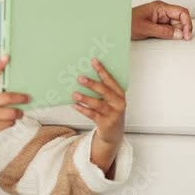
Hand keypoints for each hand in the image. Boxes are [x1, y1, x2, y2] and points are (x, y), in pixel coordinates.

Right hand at [0, 55, 28, 149]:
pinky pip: (9, 123)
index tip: (6, 57)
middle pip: (8, 97)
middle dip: (21, 98)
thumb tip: (8, 96)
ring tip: (19, 113)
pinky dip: (11, 122)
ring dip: (18, 113)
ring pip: (12, 112)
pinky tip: (7, 122)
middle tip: (28, 98)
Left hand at [72, 58, 126, 176]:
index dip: (102, 70)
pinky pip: (93, 115)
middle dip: (92, 84)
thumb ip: (101, 90)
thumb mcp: (109, 100)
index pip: (110, 80)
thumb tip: (83, 76)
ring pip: (98, 104)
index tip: (94, 61)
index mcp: (119, 94)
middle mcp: (119, 103)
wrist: (114, 133)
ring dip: (85, 99)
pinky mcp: (106, 123)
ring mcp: (113, 114)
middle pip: (105, 91)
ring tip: (74, 94)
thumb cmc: (109, 111)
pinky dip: (83, 110)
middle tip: (80, 78)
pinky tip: (75, 105)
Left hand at [131, 0, 192, 40]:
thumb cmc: (127, 23)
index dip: (187, 23)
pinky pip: (169, 28)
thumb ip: (164, 32)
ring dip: (177, 32)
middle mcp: (161, 11)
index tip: (186, 34)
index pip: (181, 12)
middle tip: (182, 39)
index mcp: (160, 7)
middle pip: (180, 18)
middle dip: (183, 28)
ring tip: (172, 39)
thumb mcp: (146, 29)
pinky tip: (169, 38)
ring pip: (176, 24)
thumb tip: (179, 34)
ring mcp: (160, 17)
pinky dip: (171, 34)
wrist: (117, 25)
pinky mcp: (157, 24)